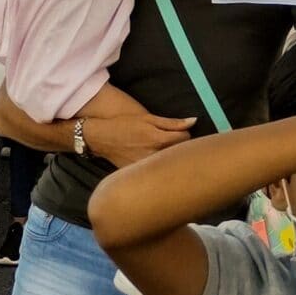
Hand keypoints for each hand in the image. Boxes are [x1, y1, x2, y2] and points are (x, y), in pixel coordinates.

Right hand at [81, 107, 195, 167]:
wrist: (101, 138)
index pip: (186, 138)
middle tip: (169, 142)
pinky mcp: (140, 176)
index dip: (184, 133)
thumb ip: (173, 123)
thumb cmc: (125, 125)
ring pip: (170, 165)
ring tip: (160, 151)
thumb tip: (194, 121)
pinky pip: (157, 173)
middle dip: (179, 148)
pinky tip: (153, 163)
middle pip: (180, 153)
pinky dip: (159, 168)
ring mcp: (147, 168)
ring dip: (169, 159)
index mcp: (159, 139)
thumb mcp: (148, 118)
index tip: (177, 132)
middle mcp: (155, 156)